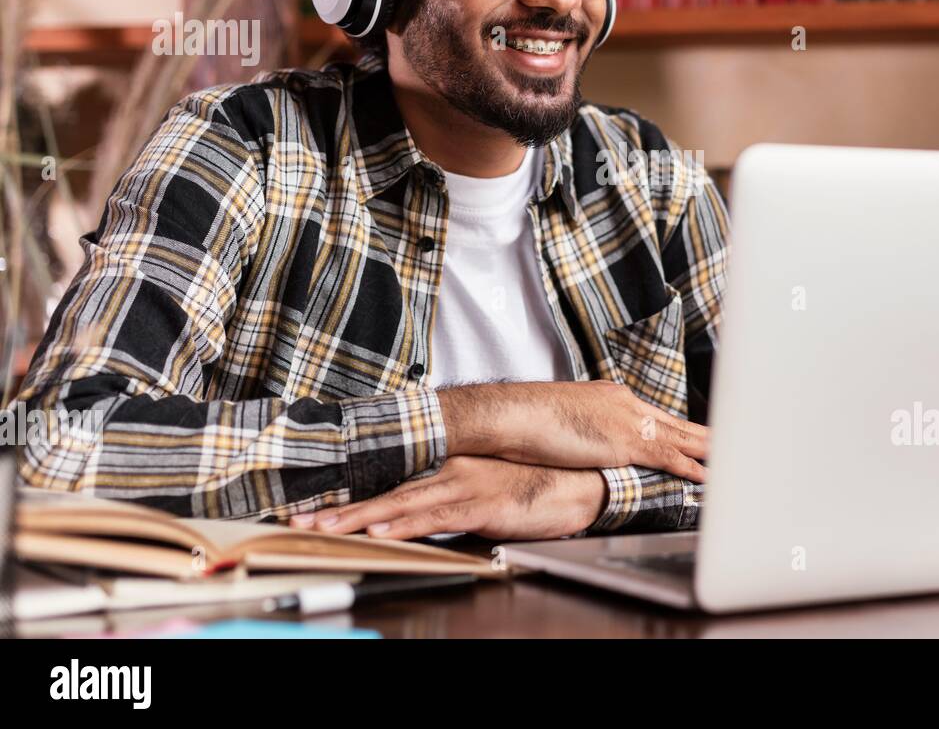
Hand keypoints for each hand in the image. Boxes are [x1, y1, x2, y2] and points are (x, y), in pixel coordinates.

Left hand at [289, 456, 608, 540]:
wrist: (578, 481)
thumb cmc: (532, 486)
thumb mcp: (482, 493)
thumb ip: (447, 501)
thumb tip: (413, 516)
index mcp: (447, 468)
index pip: (390, 484)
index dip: (350, 497)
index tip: (313, 508)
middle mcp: (450, 472)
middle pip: (386, 493)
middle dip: (341, 508)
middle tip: (300, 519)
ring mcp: (465, 486)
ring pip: (402, 504)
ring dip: (362, 517)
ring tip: (326, 527)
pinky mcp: (483, 505)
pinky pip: (437, 517)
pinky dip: (406, 524)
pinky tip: (382, 531)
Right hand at [440, 379, 708, 481]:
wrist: (514, 415)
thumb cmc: (530, 420)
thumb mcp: (567, 422)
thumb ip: (589, 432)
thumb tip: (593, 446)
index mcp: (615, 399)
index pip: (658, 417)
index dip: (682, 429)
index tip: (702, 435)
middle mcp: (628, 406)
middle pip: (677, 424)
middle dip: (705, 436)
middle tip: (734, 443)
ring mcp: (629, 422)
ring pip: (680, 437)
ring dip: (707, 450)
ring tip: (733, 458)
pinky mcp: (624, 442)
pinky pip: (666, 456)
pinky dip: (688, 467)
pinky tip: (705, 475)